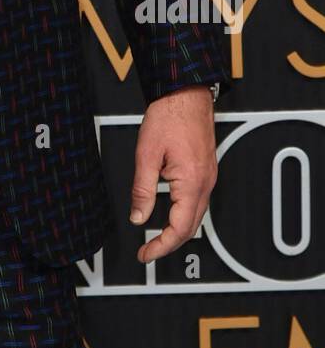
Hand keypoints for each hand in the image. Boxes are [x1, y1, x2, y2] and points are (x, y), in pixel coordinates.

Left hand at [129, 85, 217, 262]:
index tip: (145, 254)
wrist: (186, 93)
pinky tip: (170, 214)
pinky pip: (197, 201)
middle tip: (148, 251)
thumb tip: (138, 217)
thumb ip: (143, 189)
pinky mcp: (206, 170)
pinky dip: (184, 215)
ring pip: (196, 216)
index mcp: (191, 182)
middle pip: (191, 228)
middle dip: (169, 244)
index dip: (161, 246)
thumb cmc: (170, 115)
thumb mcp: (146, 154)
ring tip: (156, 238)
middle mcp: (205, 183)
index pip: (179, 229)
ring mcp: (208, 177)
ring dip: (177, 231)